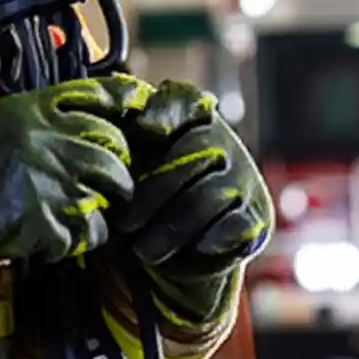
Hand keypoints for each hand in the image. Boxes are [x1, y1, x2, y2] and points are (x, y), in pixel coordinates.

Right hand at [0, 74, 151, 268]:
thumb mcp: (6, 116)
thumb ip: (52, 114)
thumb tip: (103, 118)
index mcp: (39, 108)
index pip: (107, 95)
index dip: (130, 106)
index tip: (140, 117)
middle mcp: (52, 138)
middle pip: (116, 150)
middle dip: (116, 171)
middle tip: (101, 185)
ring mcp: (52, 180)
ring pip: (111, 194)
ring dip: (100, 207)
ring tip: (71, 212)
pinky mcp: (48, 222)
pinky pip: (90, 232)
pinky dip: (79, 238)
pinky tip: (53, 234)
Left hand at [113, 80, 272, 322]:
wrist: (168, 258)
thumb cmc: (136, 204)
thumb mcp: (121, 169)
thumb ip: (114, 137)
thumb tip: (102, 113)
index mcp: (187, 121)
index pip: (185, 100)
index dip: (168, 110)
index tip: (145, 129)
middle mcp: (220, 143)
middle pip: (194, 150)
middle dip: (155, 191)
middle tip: (124, 224)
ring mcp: (243, 178)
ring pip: (209, 194)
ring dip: (172, 227)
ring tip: (143, 251)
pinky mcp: (256, 217)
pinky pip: (236, 224)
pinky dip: (212, 238)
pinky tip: (197, 247)